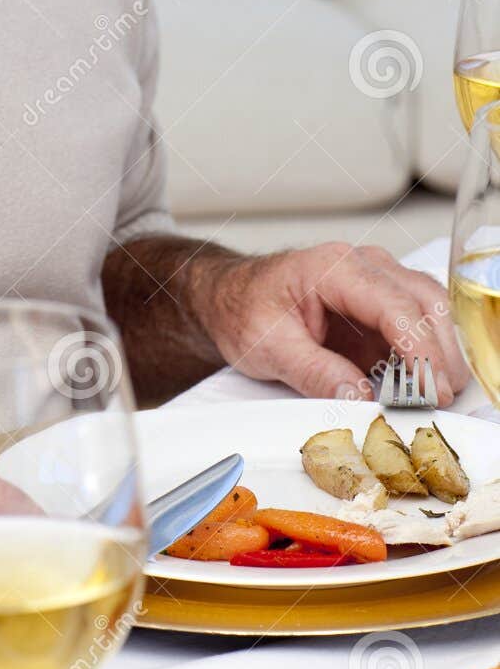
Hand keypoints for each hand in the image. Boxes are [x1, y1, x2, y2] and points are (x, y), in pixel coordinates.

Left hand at [198, 243, 470, 405]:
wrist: (229, 298)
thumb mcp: (268, 347)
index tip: (431, 390)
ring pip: (431, 311)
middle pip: (425, 301)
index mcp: (333, 267)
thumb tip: (360, 397)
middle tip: (439, 402)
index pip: (394, 304)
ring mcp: (377, 283)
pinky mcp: (380, 308)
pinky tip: (419, 389)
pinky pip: (417, 327)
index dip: (419, 349)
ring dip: (440, 355)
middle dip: (441, 353)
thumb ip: (314, 371)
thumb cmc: (243, 309)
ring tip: (433, 400)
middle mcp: (364, 266)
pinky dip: (426, 358)